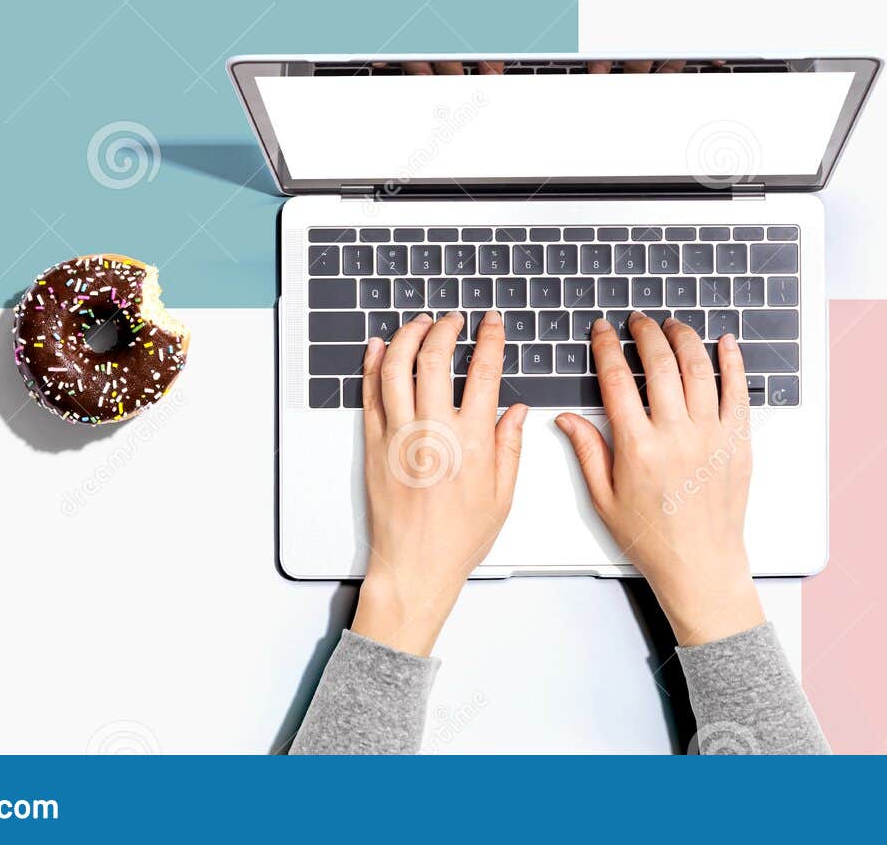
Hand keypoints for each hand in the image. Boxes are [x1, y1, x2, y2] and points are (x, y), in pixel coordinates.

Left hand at [352, 311, 527, 655]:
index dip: (490, 339)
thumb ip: (511, 447)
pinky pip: (370, 393)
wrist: (414, 566)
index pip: (483, 373)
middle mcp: (433, 432)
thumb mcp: (502, 495)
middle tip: (453, 319)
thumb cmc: (458, 539)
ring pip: (396, 368)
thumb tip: (517, 410)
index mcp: (472, 443)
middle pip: (435, 359)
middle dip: (445, 329)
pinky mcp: (374, 445)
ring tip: (419, 323)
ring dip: (408, 337)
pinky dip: (373, 364)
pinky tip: (381, 347)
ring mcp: (398, 436)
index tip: (491, 323)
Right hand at [555, 313, 763, 645]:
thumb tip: (566, 418)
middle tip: (637, 321)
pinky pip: (738, 392)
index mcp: (638, 448)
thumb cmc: (652, 538)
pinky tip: (725, 343)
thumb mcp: (605, 499)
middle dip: (645, 333)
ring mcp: (711, 436)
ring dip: (684, 339)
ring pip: (699, 369)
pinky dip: (732, 362)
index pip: (617, 380)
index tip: (603, 331)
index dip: (607, 348)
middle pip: (659, 364)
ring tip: (672, 326)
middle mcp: (676, 436)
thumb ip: (588, 451)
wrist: (700, 565)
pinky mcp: (737, 442)